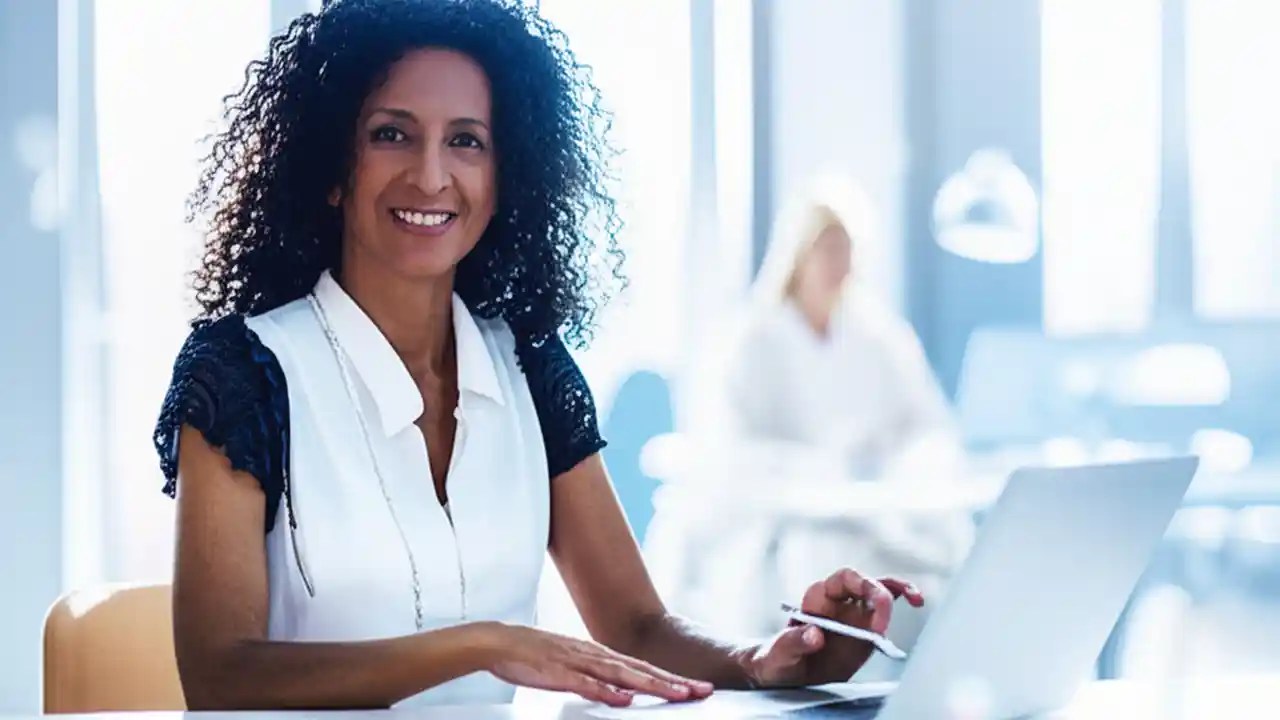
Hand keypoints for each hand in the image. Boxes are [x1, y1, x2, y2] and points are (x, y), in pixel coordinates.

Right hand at [483, 624, 713, 706]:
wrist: (498, 641)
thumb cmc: (533, 655)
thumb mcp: (572, 666)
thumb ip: (596, 678)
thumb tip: (622, 692)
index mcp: (599, 655)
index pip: (642, 668)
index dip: (670, 678)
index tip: (695, 687)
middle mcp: (595, 655)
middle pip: (641, 670)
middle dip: (673, 682)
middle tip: (702, 691)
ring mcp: (578, 662)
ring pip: (622, 675)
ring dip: (651, 684)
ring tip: (678, 694)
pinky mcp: (559, 672)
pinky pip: (587, 684)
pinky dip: (607, 691)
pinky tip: (624, 699)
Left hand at [745, 569, 923, 687]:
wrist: (784, 674)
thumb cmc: (776, 659)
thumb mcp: (778, 655)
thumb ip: (793, 643)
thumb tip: (815, 635)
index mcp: (818, 598)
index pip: (844, 579)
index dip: (862, 586)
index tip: (873, 608)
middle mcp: (839, 600)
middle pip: (868, 584)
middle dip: (881, 597)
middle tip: (883, 627)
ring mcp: (855, 613)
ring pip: (882, 591)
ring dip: (901, 591)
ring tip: (917, 600)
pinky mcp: (866, 629)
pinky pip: (886, 610)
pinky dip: (902, 601)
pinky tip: (916, 602)